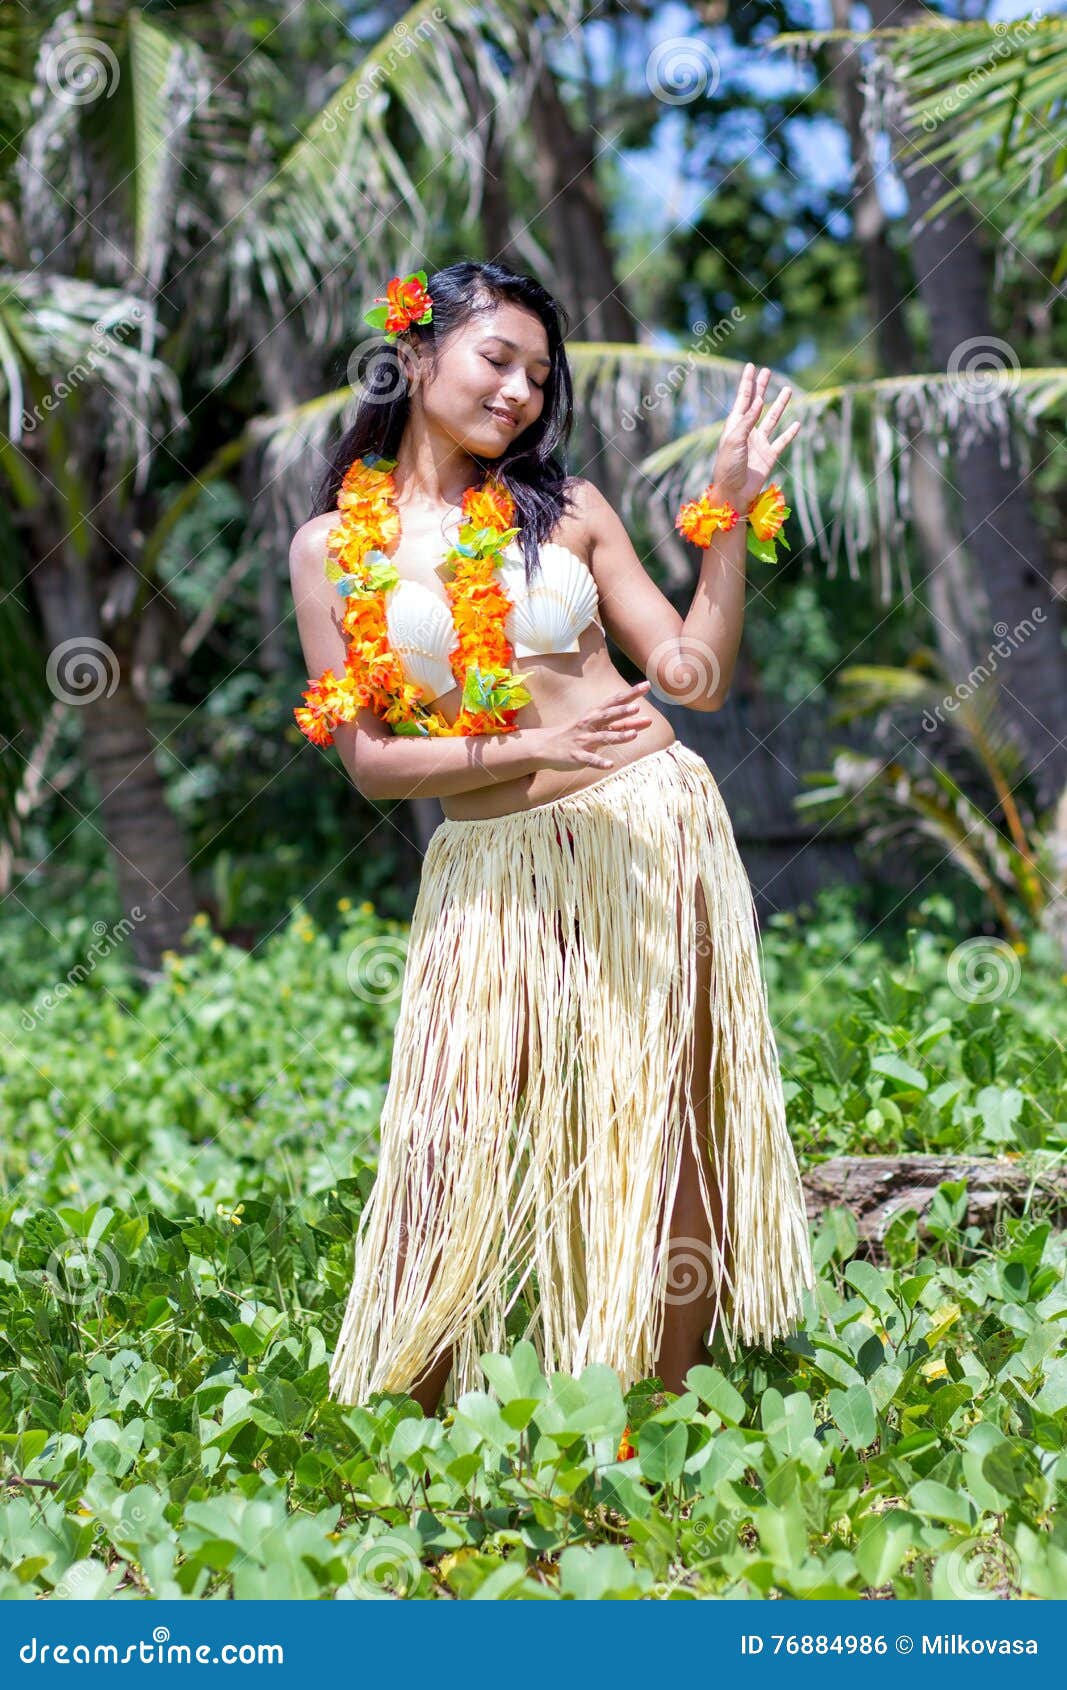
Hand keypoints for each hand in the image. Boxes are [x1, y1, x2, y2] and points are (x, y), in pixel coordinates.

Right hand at [534, 681, 652, 771]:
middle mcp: (589, 725)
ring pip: (602, 738)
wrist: (546, 746)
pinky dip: (600, 762)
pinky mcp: (578, 756)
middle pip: (607, 717)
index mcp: (595, 715)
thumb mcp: (598, 726)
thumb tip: (647, 720)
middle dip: (621, 712)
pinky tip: (610, 765)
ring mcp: (583, 741)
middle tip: (636, 708)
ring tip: (633, 734)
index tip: (646, 685)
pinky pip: (590, 759)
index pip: (615, 702)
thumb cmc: (577, 733)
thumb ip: (623, 724)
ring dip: (618, 736)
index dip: (630, 694)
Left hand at [712, 363, 800, 510]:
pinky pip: (782, 441)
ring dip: (780, 405)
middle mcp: (747, 432)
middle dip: (762, 387)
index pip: (743, 399)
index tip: (751, 366)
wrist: (733, 492)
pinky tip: (797, 423)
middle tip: (767, 371)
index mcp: (735, 426)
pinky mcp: (769, 456)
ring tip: (788, 390)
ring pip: (772, 419)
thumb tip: (758, 400)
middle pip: (757, 404)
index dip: (747, 382)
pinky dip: (790, 432)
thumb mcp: (734, 439)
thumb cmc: (728, 466)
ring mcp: (759, 443)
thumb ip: (747, 420)